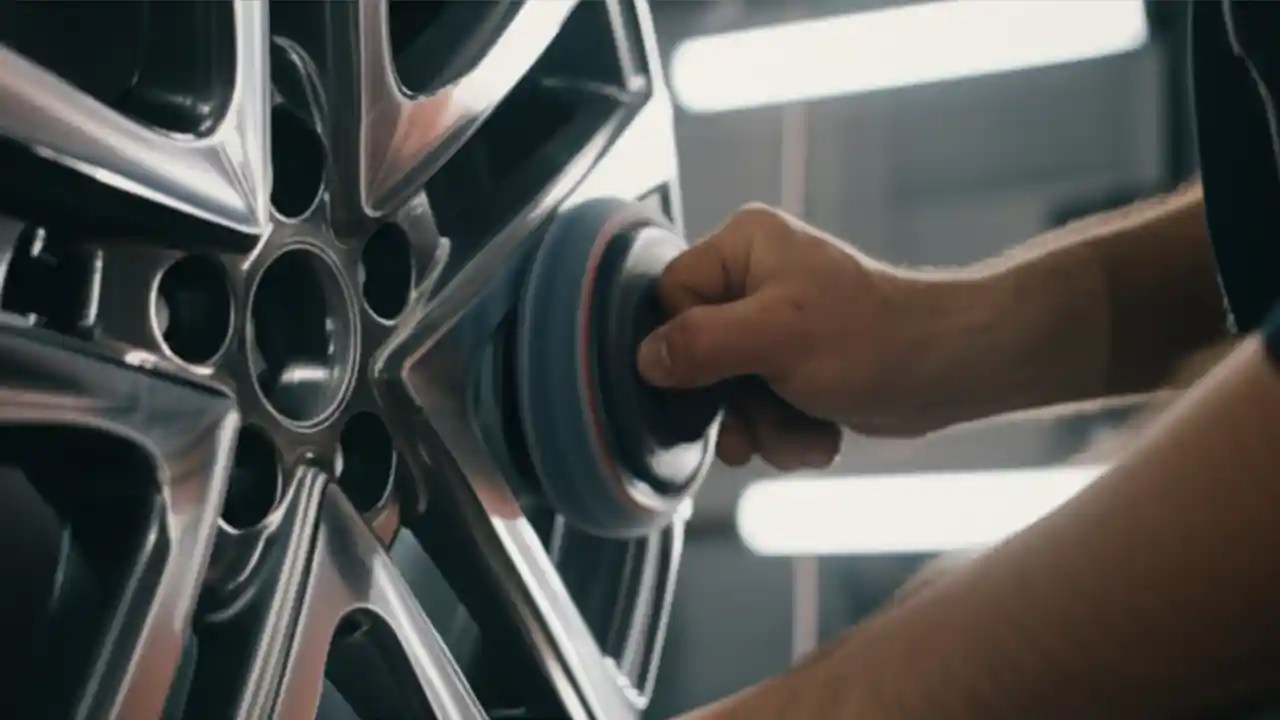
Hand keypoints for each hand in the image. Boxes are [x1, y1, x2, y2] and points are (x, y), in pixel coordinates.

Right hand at [638, 204, 956, 468]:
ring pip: (728, 393)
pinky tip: (822, 434)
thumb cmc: (871, 340)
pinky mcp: (796, 365)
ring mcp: (774, 325)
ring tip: (803, 432)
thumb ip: (701, 344)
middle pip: (696, 355)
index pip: (670, 298)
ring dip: (764, 429)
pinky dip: (788, 433)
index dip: (687, 349)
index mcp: (743, 246)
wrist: (950, 371)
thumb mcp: (774, 339)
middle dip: (733, 405)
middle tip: (757, 427)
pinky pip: (762, 408)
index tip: (720, 381)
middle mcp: (753, 278)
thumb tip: (644, 361)